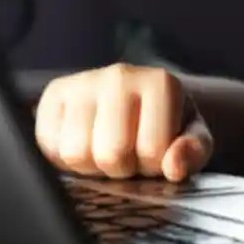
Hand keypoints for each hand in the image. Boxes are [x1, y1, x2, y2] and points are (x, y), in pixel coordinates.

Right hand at [33, 64, 213, 180]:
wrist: (137, 101)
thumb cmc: (169, 126)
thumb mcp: (194, 139)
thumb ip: (194, 152)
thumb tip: (173, 167)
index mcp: (160, 83)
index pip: (151, 151)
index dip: (153, 167)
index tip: (156, 154)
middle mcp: (119, 75)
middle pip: (110, 154)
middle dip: (122, 169)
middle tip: (129, 156)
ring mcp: (82, 82)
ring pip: (76, 153)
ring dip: (92, 167)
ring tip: (106, 151)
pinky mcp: (53, 94)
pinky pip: (49, 147)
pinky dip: (65, 159)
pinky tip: (84, 145)